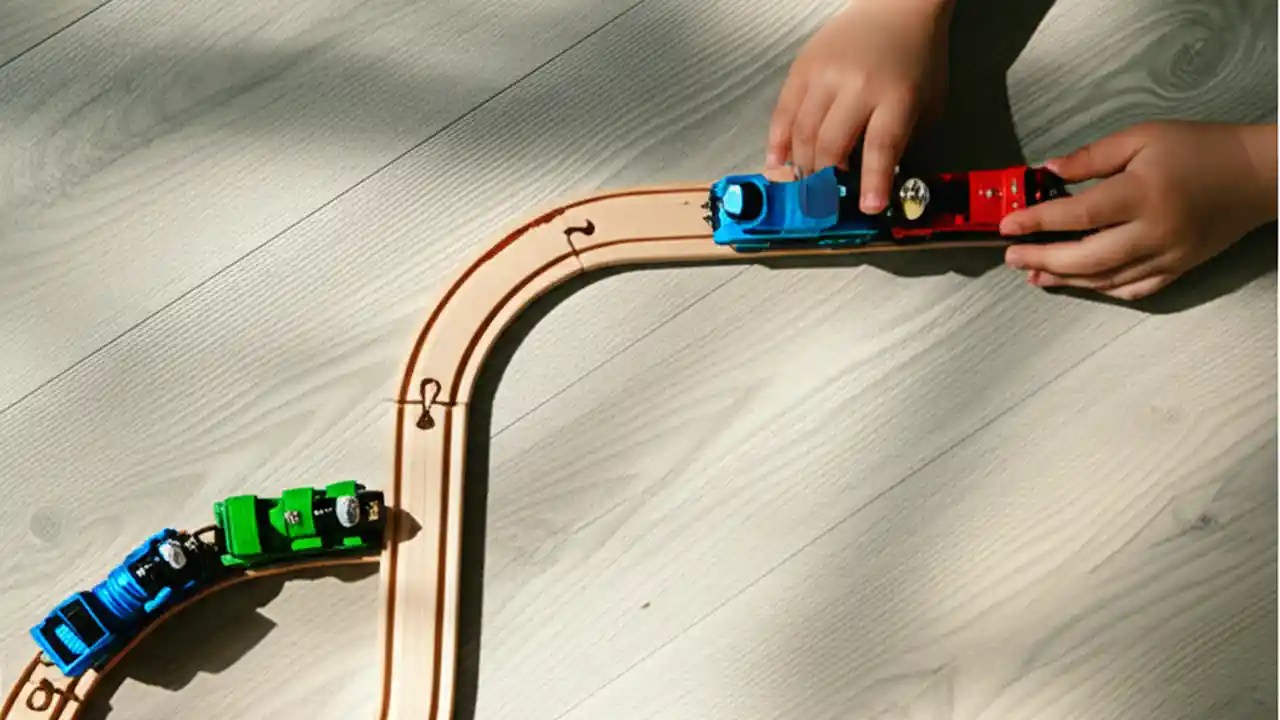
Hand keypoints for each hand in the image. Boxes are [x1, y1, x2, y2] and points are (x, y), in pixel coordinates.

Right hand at [766, 0, 951, 213]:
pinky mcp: (803, 67)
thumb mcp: (927, 101)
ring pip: (803, 133)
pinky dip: (778, 142)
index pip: (881, 146)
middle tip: (823, 201)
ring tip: (803, 184)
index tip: (867, 207)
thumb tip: (874, 179)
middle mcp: (858, 84)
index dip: (872, 181)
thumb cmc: (915, 58)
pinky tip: (778, 161)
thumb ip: (904, 139)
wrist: (896, 7)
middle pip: (832, 144)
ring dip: (802, 166)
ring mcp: (826, 74)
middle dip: (826, 180)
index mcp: (897, 94)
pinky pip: (783, 112)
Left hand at [1000, 121, 1277, 300]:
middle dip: (1042, 259)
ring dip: (1065, 278)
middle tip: (1011, 256)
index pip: (1076, 214)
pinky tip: (1079, 281)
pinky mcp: (1178, 268)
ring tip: (1034, 273)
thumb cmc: (1199, 148)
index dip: (1036, 222)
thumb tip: (1047, 171)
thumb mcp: (1142, 137)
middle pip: (1085, 257)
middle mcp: (1153, 231)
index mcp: (1141, 194)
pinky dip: (1102, 288)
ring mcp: (1167, 256)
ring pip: (1105, 278)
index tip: (1006, 225)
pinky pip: (1133, 289)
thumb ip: (1092, 157)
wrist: (1257, 175)